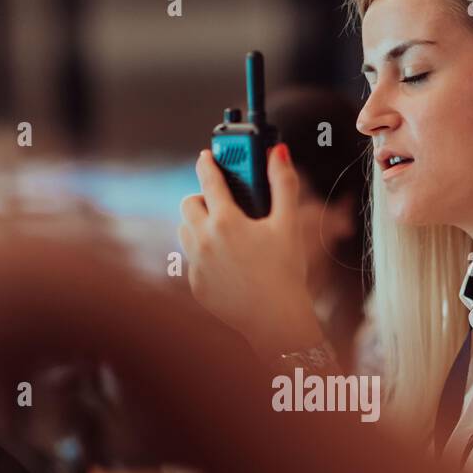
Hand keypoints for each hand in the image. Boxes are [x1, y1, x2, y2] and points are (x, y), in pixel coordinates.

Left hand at [179, 144, 324, 358]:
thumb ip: (283, 184)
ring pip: (185, 231)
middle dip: (202, 198)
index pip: (209, 180)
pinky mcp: (196, 284)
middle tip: (221, 202)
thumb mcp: (288, 224)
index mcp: (226, 221)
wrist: (277, 319)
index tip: (206, 156)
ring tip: (222, 231)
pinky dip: (203, 253)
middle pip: (188, 204)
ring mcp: (197, 264)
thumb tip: (278, 152)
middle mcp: (204, 240)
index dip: (207, 163)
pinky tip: (226, 261)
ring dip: (198, 224)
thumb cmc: (286, 272)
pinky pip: (191, 259)